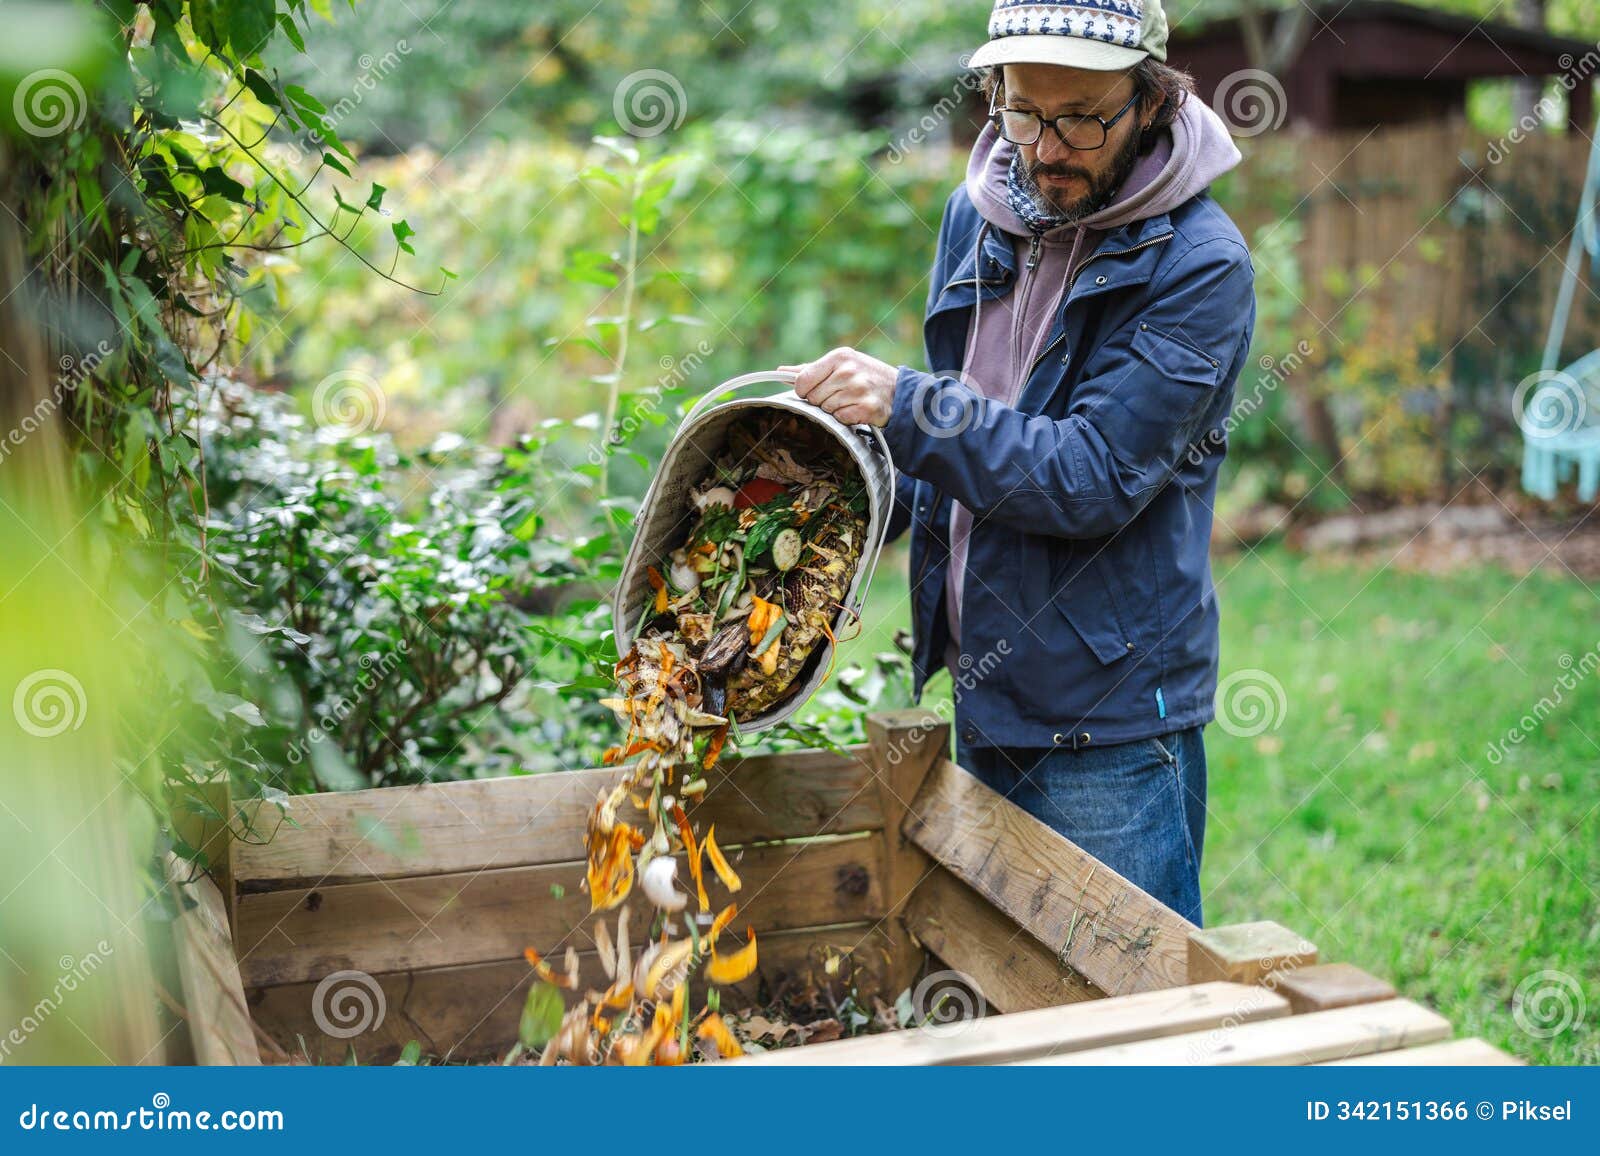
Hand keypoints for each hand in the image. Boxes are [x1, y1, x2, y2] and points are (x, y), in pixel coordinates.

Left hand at [778, 347, 896, 427]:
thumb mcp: (841, 364)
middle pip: (813, 398)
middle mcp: (848, 371)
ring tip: (850, 401)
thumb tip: (782, 371)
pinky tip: (857, 409)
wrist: (899, 391)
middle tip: (840, 395)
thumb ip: (811, 369)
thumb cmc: (866, 376)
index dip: (804, 390)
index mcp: (839, 357)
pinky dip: (847, 418)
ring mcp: (858, 389)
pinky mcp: (866, 408)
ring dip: (835, 410)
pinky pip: (840, 419)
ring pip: (826, 409)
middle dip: (822, 400)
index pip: (803, 380)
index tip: (814, 391)